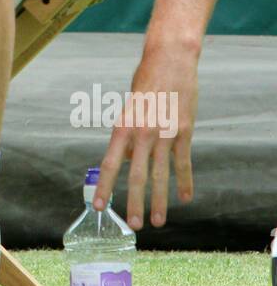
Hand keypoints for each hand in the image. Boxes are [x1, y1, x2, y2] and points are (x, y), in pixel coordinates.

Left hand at [94, 46, 198, 229]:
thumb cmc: (145, 83)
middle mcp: (142, 132)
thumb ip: (128, 136)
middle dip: (134, 203)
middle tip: (133, 225)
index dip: (105, 187)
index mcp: (123, 127)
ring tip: (158, 221)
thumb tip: (127, 162)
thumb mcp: (129, 108)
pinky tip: (185, 198)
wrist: (170, 61)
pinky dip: (184, 183)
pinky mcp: (184, 132)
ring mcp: (165, 133)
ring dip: (159, 201)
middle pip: (136, 175)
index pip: (110, 164)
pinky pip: (183, 163)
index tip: (100, 206)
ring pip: (160, 175)